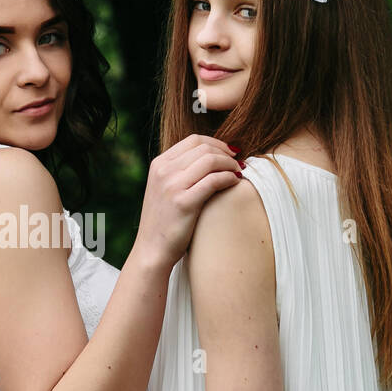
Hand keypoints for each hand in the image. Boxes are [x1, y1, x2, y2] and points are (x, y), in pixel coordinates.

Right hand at [134, 134, 241, 268]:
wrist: (152, 250)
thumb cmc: (164, 222)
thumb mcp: (165, 189)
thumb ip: (180, 172)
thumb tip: (211, 158)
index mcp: (158, 164)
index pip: (193, 140)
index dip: (217, 143)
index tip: (230, 153)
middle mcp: (163, 171)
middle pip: (204, 148)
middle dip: (226, 153)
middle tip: (238, 163)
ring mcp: (172, 186)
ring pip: (210, 161)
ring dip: (230, 164)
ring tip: (239, 172)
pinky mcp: (183, 202)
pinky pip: (213, 181)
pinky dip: (229, 178)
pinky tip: (235, 182)